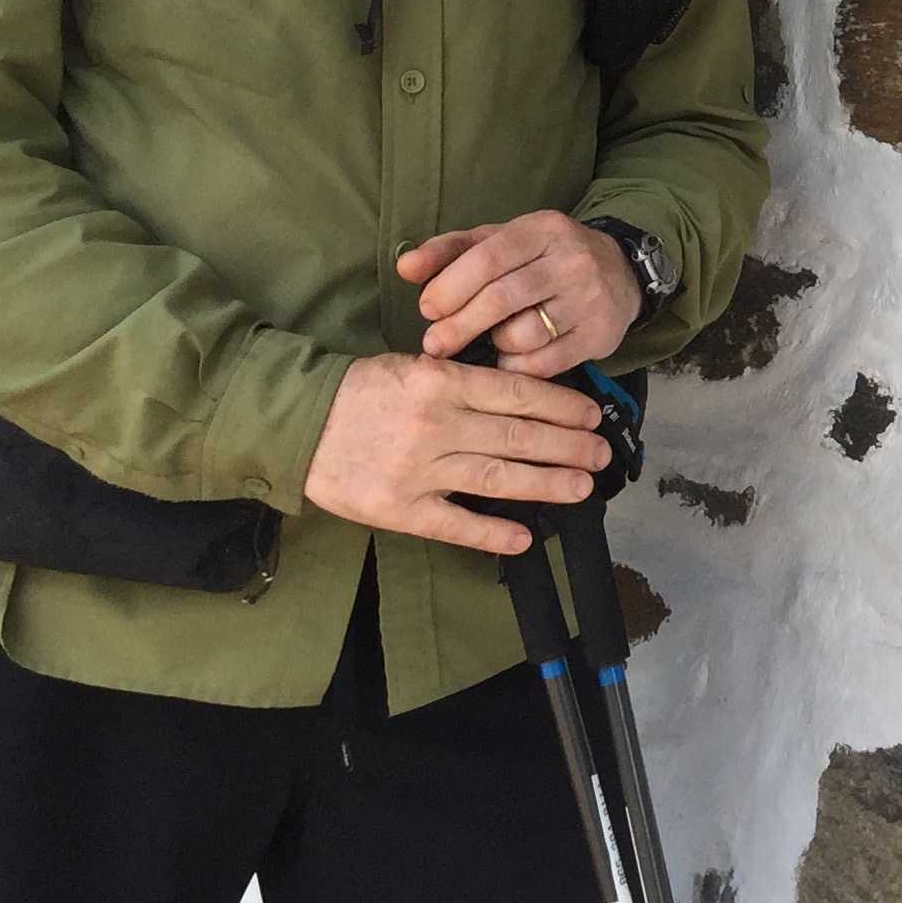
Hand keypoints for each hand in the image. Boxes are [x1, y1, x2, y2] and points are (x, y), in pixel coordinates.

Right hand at [303, 353, 608, 555]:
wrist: (300, 423)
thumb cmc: (363, 390)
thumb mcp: (416, 365)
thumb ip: (464, 380)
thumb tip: (523, 395)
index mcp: (443, 383)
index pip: (518, 395)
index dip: (562, 407)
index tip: (591, 417)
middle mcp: (438, 426)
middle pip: (519, 438)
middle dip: (569, 447)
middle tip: (602, 454)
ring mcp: (419, 470)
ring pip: (498, 479)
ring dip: (546, 484)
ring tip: (581, 486)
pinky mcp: (399, 508)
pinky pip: (455, 524)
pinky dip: (492, 532)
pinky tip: (524, 537)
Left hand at [403, 210, 643, 379]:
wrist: (620, 273)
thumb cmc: (544, 258)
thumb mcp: (502, 241)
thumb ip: (451, 252)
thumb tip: (405, 267)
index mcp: (543, 230)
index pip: (488, 257)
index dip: (450, 286)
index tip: (427, 308)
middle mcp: (571, 261)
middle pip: (501, 299)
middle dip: (459, 325)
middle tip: (434, 343)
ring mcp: (589, 300)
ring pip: (523, 334)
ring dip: (494, 344)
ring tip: (491, 340)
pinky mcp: (599, 336)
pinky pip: (544, 364)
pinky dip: (517, 366)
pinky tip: (510, 358)